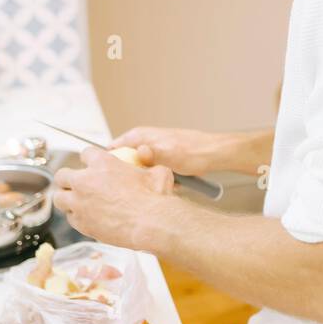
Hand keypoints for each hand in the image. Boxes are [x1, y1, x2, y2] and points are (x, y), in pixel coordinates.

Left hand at [52, 146, 174, 249]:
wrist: (151, 224)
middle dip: (68, 178)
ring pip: (59, 197)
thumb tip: (152, 165)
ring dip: (66, 198)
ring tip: (75, 201)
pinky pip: (70, 218)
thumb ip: (150, 166)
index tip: (92, 164)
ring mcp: (80, 203)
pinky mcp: (81, 223)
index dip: (90, 158)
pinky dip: (76, 216)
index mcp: (102, 163)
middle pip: (62, 175)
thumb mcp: (158, 173)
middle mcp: (85, 181)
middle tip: (76, 183)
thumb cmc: (155, 198)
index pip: (86, 153)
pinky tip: (86, 217)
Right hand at [109, 127, 239, 177]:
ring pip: (138, 171)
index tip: (109, 181)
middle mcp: (142, 143)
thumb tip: (139, 152)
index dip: (108, 165)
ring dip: (145, 181)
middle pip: (123, 163)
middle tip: (135, 188)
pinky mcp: (161, 162)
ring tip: (155, 187)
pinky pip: (151, 174)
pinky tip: (167, 186)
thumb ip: (152, 154)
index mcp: (138, 136)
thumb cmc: (194, 152)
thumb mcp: (169, 154)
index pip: (111, 149)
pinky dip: (157, 182)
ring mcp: (152, 152)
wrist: (214, 154)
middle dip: (128, 177)